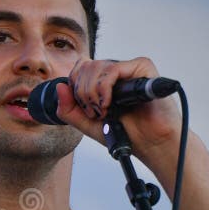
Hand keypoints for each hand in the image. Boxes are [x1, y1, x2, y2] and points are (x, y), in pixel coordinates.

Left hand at [54, 57, 181, 168]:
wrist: (149, 143)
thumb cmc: (125, 132)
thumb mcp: (87, 124)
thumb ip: (68, 109)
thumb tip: (59, 87)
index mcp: (102, 80)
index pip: (78, 69)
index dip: (74, 87)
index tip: (85, 108)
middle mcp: (115, 71)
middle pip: (84, 67)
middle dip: (82, 94)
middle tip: (95, 112)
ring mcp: (128, 68)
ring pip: (95, 66)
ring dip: (92, 93)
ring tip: (104, 110)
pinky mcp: (142, 67)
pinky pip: (112, 69)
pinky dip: (104, 88)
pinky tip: (110, 103)